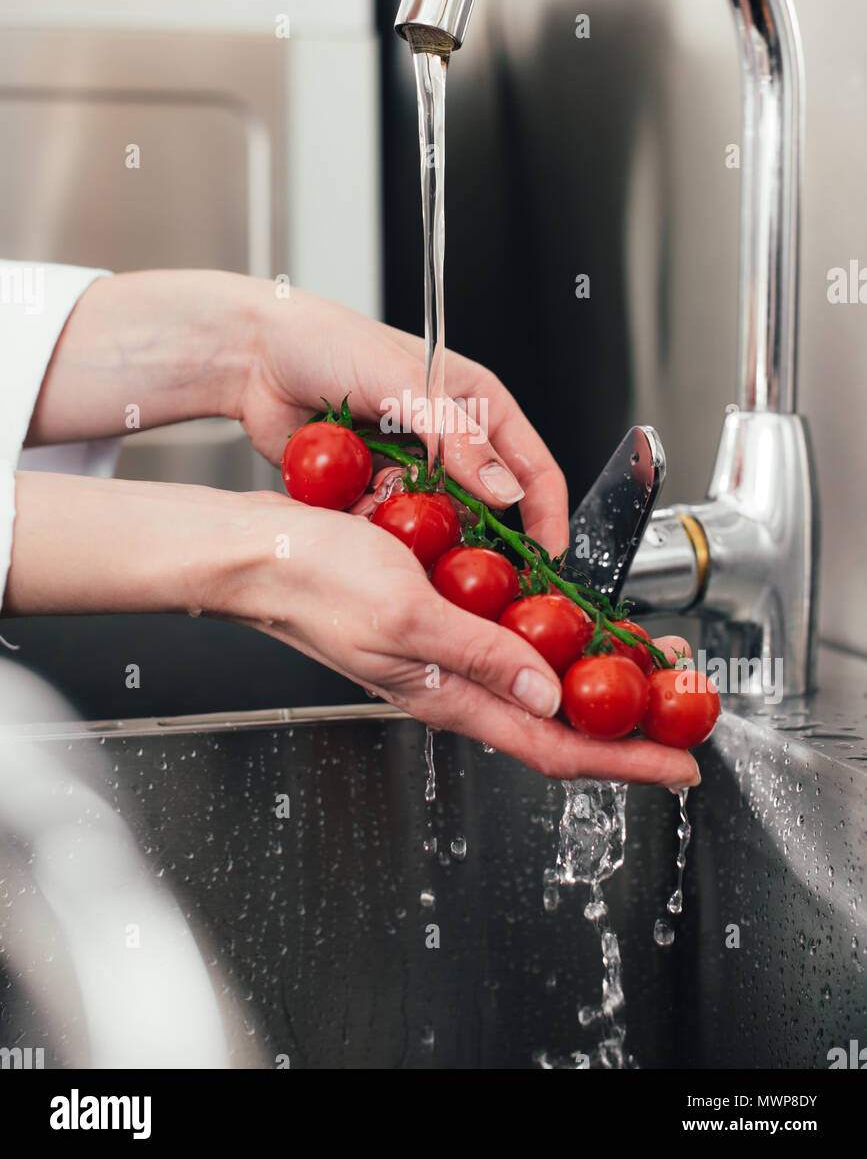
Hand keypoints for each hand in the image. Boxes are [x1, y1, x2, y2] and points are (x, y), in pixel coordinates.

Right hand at [5, 474, 699, 787]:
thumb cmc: (314, 581)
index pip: (554, 745)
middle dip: (628, 717)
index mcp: (445, 695)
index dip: (626, 759)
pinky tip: (573, 615)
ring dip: (599, 673)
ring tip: (648, 660)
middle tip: (683, 702)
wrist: (261, 551)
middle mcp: (452, 682)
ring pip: (540, 678)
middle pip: (558, 718)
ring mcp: (446, 653)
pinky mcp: (438, 619)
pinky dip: (555, 634)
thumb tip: (549, 689)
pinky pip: (511, 638)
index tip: (681, 763)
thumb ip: (480, 653)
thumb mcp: (406, 614)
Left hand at [238, 285, 569, 557]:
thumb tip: (505, 491)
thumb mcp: (403, 382)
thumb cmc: (329, 342)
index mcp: (477, 404)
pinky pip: (387, 523)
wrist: (256, 357)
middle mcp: (449, 440)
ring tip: (382, 505)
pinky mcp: (370, 487)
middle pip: (483, 507)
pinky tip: (351, 505)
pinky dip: (374, 524)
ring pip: (433, 521)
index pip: (532, 468)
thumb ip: (456, 437)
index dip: (546, 516)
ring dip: (414, 526)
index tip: (546, 560)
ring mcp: (409, 466)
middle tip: (458, 558)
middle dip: (471, 533)